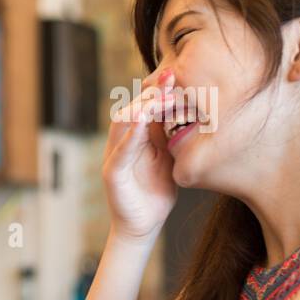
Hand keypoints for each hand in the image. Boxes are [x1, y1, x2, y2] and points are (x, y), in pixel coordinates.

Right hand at [104, 69, 178, 241]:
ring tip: (160, 96)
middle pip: (132, 109)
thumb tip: (188, 109)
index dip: (159, 91)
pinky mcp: (112, 174)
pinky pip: (119, 152)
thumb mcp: (169, 157)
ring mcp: (114, 157)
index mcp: (137, 138)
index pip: (145, 108)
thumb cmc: (156, 192)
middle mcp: (122, 143)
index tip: (177, 74)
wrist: (144, 226)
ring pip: (122, 125)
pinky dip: (130, 137)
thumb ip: (170, 135)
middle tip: (171, 78)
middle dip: (151, 93)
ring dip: (140, 109)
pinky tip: (142, 123)